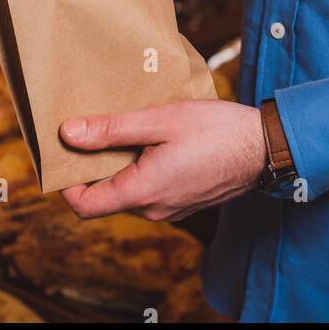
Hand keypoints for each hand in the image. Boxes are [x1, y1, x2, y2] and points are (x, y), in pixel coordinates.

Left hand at [58, 100, 266, 221]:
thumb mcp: (161, 120)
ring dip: (120, 166)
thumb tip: (68, 133)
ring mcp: (171, 209)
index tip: (64, 153)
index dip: (66, 182)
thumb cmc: (216, 130)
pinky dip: (142, 169)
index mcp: (143, 191)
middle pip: (106, 196)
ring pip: (129, 192)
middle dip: (94, 167)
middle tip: (94, 129)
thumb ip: (113, 129)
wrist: (264, 146)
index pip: (85, 205)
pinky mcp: (184, 202)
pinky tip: (154, 141)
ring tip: (128, 129)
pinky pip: (150, 191)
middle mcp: (154, 208)